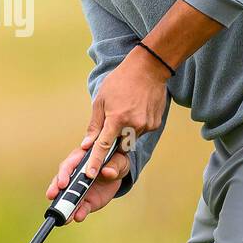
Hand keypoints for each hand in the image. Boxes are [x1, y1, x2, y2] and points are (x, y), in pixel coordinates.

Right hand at [45, 146, 130, 223]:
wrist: (119, 175)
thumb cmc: (115, 162)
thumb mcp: (118, 161)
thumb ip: (114, 166)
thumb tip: (108, 172)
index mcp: (81, 159)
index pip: (69, 164)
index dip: (64, 174)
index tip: (62, 183)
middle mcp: (75, 174)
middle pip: (61, 181)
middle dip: (56, 189)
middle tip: (52, 196)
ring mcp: (78, 189)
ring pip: (67, 197)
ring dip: (64, 206)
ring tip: (65, 215)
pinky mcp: (85, 201)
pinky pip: (80, 208)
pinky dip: (79, 213)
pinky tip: (78, 217)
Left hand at [80, 46, 169, 180]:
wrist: (148, 68)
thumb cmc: (121, 81)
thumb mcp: (101, 100)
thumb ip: (95, 125)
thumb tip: (87, 144)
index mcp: (116, 119)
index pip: (103, 146)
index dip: (95, 162)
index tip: (90, 174)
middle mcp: (133, 125)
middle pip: (118, 144)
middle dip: (113, 139)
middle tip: (114, 120)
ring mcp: (146, 125)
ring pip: (130, 138)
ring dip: (125, 130)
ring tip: (126, 109)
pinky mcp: (155, 124)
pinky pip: (141, 131)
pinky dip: (136, 125)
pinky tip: (136, 109)